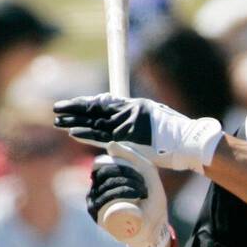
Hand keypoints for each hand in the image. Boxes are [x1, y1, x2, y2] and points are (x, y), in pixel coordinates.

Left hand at [53, 94, 223, 171]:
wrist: (189, 143)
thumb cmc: (175, 138)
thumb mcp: (154, 126)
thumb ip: (136, 125)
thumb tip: (122, 133)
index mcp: (134, 106)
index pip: (105, 103)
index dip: (87, 104)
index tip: (73, 105)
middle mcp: (129, 111)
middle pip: (95, 109)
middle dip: (75, 109)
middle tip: (57, 108)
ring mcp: (128, 123)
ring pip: (95, 121)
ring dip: (75, 121)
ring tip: (58, 120)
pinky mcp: (129, 136)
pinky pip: (102, 135)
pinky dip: (86, 134)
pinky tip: (72, 132)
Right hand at [87, 152, 171, 246]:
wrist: (153, 226)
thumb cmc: (150, 199)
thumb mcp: (146, 171)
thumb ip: (132, 154)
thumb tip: (110, 144)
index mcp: (103, 178)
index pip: (102, 163)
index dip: (122, 164)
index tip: (140, 173)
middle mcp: (95, 189)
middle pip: (104, 172)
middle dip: (127, 174)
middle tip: (144, 186)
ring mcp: (94, 202)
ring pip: (105, 184)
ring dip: (127, 185)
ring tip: (142, 193)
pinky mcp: (96, 215)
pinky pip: (101, 199)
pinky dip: (119, 194)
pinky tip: (134, 197)